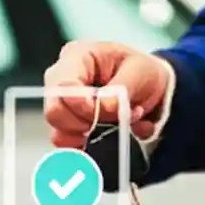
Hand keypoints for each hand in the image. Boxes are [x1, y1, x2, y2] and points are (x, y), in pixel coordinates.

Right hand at [43, 41, 170, 147]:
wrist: (149, 87)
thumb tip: (102, 109)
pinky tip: (109, 134)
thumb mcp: (140, 72)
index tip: (105, 112)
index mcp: (76, 57)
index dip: (82, 105)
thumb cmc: (141, 71)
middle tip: (112, 119)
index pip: (63, 86)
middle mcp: (61, 81)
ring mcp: (63, 106)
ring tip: (117, 123)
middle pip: (55, 113)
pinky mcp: (68, 128)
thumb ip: (119, 91)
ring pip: (60, 134)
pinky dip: (92, 147)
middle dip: (86, 123)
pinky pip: (70, 147)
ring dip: (92, 136)